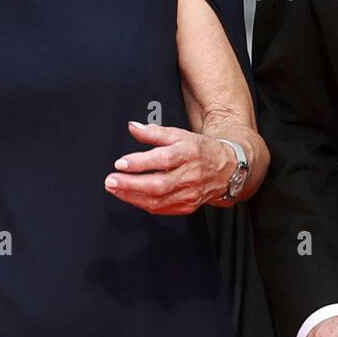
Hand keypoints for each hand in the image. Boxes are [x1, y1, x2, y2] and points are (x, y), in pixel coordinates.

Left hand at [104, 120, 236, 214]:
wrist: (226, 169)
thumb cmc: (201, 151)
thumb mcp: (179, 135)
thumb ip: (154, 132)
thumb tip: (133, 127)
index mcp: (188, 153)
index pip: (163, 159)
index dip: (140, 162)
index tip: (121, 163)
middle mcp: (190, 175)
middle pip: (158, 185)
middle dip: (131, 185)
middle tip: (111, 180)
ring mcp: (189, 194)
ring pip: (158, 201)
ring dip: (132, 196)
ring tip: (115, 188)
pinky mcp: (187, 206)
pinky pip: (161, 209)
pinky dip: (143, 204)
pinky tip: (130, 197)